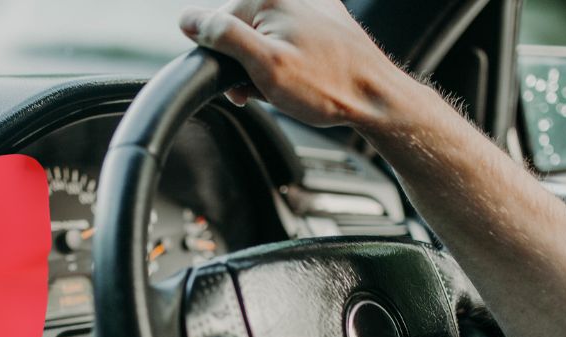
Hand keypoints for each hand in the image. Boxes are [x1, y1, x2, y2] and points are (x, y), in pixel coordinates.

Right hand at [179, 0, 419, 127]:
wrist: (377, 98)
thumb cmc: (327, 86)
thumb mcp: (263, 65)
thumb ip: (222, 36)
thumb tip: (188, 20)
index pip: (219, 23)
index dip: (224, 61)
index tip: (241, 86)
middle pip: (245, 29)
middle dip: (247, 64)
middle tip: (265, 91)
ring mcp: (313, 5)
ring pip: (269, 37)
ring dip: (268, 65)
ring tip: (289, 89)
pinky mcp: (328, 20)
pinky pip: (292, 38)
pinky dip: (290, 60)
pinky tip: (304, 80)